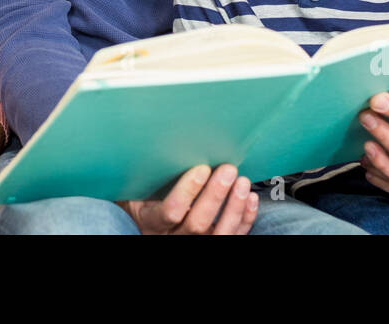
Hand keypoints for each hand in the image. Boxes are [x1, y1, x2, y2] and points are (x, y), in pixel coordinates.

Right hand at [118, 164, 258, 234]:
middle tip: (228, 169)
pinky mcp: (213, 242)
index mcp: (151, 221)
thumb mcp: (138, 187)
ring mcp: (193, 242)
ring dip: (234, 208)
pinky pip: (233, 237)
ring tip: (242, 182)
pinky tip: (250, 198)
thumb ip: (147, 174)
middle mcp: (172, 236)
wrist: (150, 219)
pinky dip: (244, 219)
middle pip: (196, 223)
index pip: (170, 211)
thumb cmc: (144, 196)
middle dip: (215, 195)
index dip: (186, 192)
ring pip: (218, 234)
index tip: (201, 168)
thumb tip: (156, 144)